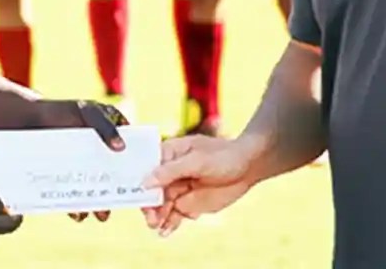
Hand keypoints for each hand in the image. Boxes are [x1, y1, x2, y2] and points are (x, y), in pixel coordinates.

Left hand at [35, 99, 128, 221]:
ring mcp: (83, 167)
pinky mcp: (66, 178)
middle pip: (113, 178)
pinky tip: (77, 213)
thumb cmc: (63, 111)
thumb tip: (121, 148)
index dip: (134, 171)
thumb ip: (105, 127)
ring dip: (98, 205)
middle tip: (114, 207)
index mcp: (113, 136)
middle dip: (114, 194)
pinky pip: (75, 195)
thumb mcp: (88, 113)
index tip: (137, 187)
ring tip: (97, 214)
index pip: (130, 156)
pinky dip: (76, 206)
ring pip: (94, 189)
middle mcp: (100, 155)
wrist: (29, 119)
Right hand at [140, 134, 261, 235]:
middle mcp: (169, 173)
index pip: (147, 168)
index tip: (137, 194)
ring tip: (156, 225)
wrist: (247, 168)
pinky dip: (168, 224)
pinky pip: (173, 216)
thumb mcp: (198, 161)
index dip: (139, 181)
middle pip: (151, 190)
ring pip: (160, 205)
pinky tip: (165, 231)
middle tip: (150, 216)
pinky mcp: (187, 204)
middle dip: (148, 203)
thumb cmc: (223, 156)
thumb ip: (171, 171)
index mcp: (168, 154)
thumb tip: (145, 182)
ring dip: (156, 216)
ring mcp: (178, 189)